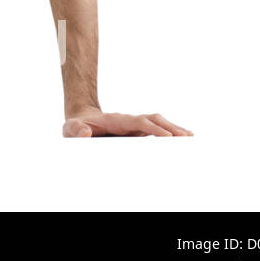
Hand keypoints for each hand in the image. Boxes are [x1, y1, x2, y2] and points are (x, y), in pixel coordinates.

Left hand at [62, 107, 192, 136]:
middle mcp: (128, 120)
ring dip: (173, 129)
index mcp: (115, 120)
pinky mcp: (136, 131)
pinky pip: (156, 131)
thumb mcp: (70, 129)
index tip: (167, 137)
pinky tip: (181, 140)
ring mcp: (134, 125)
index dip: (153, 128)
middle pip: (153, 120)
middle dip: (170, 128)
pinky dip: (169, 134)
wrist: (80, 121)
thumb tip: (85, 133)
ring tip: (190, 138)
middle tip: (186, 137)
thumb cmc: (76, 127)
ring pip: (158, 124)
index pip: (138, 121)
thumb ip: (75, 130)